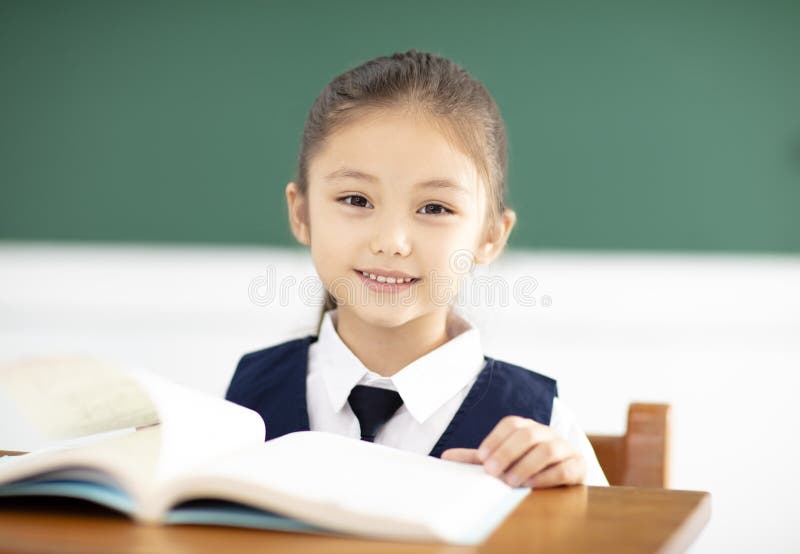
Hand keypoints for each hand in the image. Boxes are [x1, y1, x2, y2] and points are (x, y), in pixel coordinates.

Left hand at [441, 415, 585, 487]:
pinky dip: (547, 476)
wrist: (565, 473)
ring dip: (526, 465)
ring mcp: (564, 448)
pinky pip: (564, 468)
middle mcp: (546, 433)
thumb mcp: (502, 460)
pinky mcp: (577, 466)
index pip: (511, 424)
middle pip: (528, 434)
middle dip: (507, 452)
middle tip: (491, 471)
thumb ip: (477, 460)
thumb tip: (443, 458)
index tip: (481, 456)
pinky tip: (532, 484)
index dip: (495, 438)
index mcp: (527, 427)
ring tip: (510, 481)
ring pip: (547, 449)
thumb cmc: (527, 465)